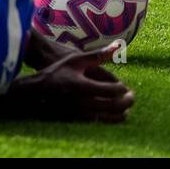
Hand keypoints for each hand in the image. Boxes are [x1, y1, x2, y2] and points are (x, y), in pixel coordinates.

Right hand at [9, 42, 134, 122]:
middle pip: (111, 105)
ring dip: (119, 114)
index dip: (122, 89)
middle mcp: (81, 100)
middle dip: (125, 102)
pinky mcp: (76, 119)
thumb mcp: (77, 59)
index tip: (126, 87)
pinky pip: (97, 122)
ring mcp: (78, 112)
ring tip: (126, 110)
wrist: (37, 88)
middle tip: (132, 98)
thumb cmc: (57, 70)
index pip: (110, 89)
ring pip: (106, 117)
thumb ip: (99, 55)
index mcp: (83, 84)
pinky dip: (107, 119)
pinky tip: (112, 116)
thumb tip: (118, 45)